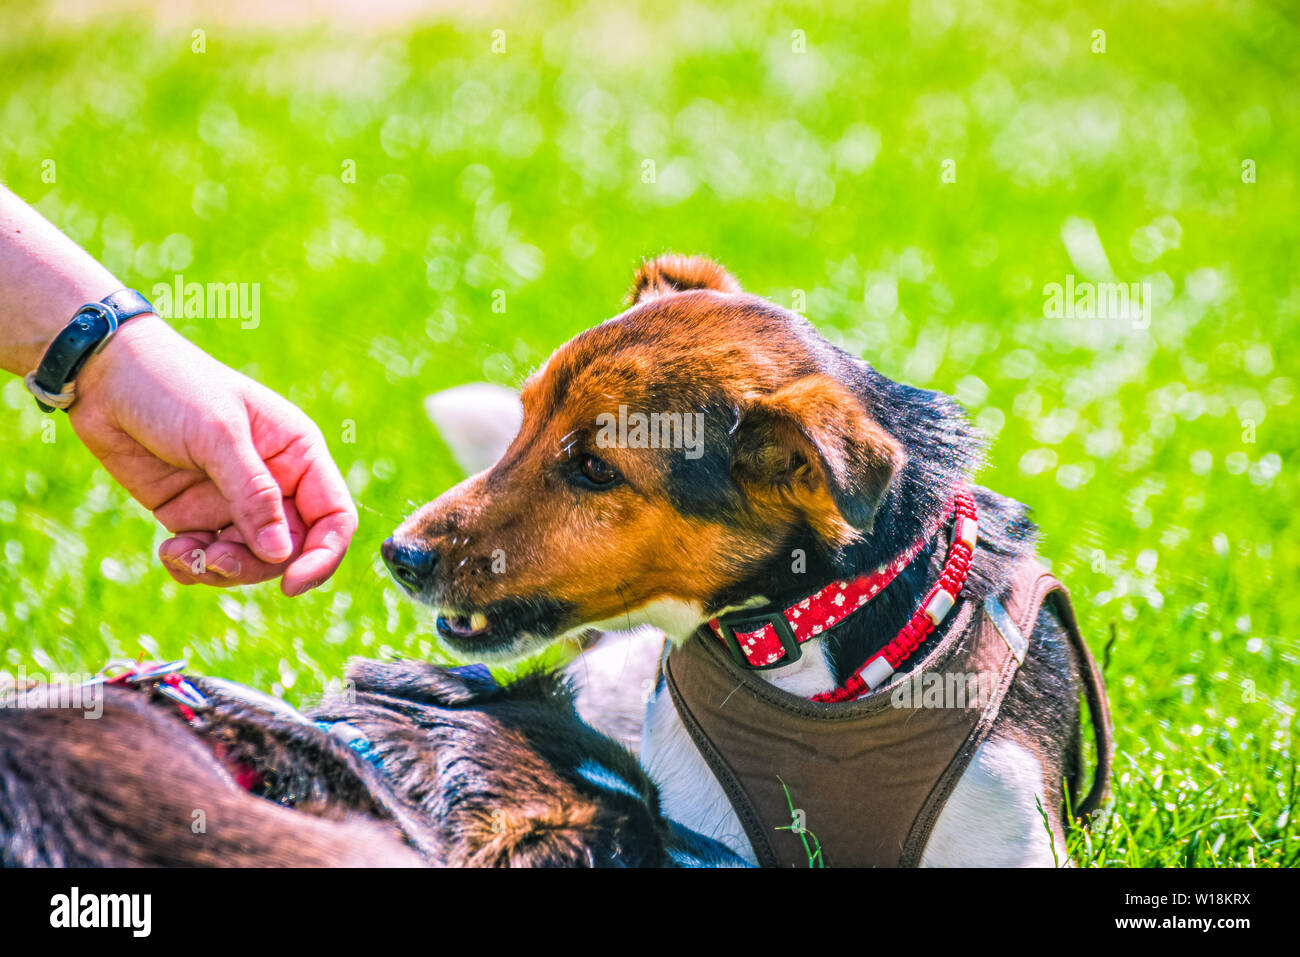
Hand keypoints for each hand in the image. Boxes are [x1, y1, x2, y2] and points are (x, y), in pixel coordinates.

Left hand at [69, 315, 356, 594]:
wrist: (104, 376)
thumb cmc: (173, 386)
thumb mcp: (218, 434)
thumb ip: (253, 494)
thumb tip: (280, 554)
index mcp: (298, 454)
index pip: (333, 517)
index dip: (323, 555)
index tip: (291, 585)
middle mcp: (273, 482)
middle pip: (290, 549)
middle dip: (256, 566)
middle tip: (215, 560)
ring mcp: (233, 502)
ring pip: (249, 562)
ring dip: (219, 569)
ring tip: (182, 552)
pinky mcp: (194, 515)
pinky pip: (206, 559)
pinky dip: (190, 567)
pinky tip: (169, 551)